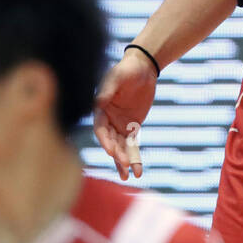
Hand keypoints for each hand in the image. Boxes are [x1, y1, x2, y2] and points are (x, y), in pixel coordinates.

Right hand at [93, 48, 157, 179]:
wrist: (143, 67)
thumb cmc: (127, 69)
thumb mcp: (118, 76)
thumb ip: (109, 88)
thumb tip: (99, 101)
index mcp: (100, 109)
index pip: (100, 128)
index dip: (105, 140)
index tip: (111, 150)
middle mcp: (108, 119)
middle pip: (110, 140)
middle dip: (116, 153)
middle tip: (124, 164)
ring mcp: (120, 124)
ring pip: (121, 146)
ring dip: (124, 161)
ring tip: (127, 176)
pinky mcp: (132, 126)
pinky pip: (132, 144)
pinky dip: (134, 157)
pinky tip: (137, 171)